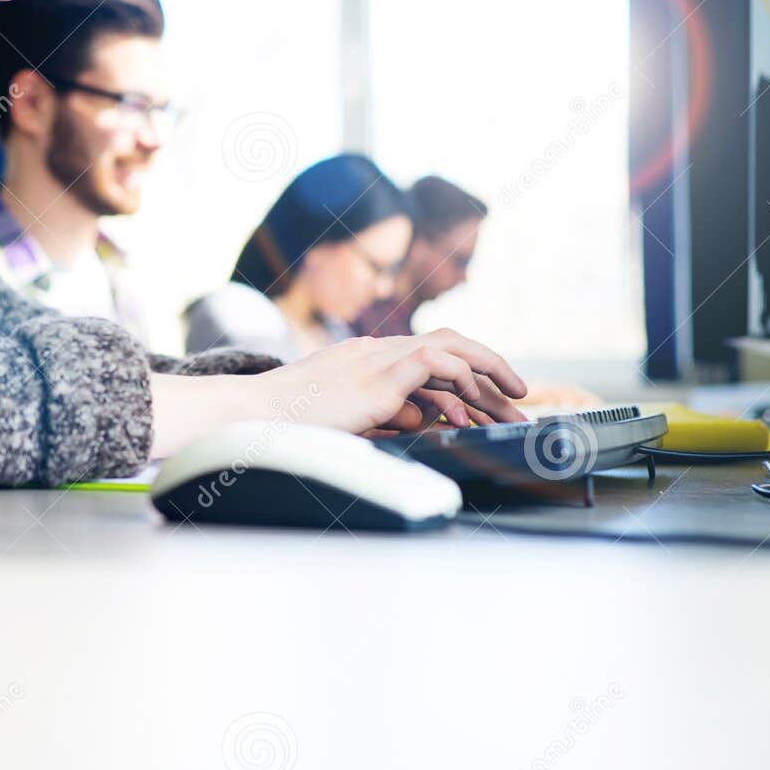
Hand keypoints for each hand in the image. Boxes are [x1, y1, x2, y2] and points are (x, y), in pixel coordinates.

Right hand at [244, 329, 526, 436]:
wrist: (250, 416)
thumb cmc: (285, 425)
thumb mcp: (345, 416)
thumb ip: (384, 412)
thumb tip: (421, 420)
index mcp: (365, 358)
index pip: (428, 353)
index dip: (466, 373)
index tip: (491, 400)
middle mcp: (375, 350)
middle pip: (449, 344)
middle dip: (490, 369)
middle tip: (519, 399)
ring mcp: (376, 359)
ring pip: (451, 348)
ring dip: (489, 375)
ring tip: (514, 404)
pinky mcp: (378, 377)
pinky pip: (435, 365)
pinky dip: (461, 384)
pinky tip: (472, 413)